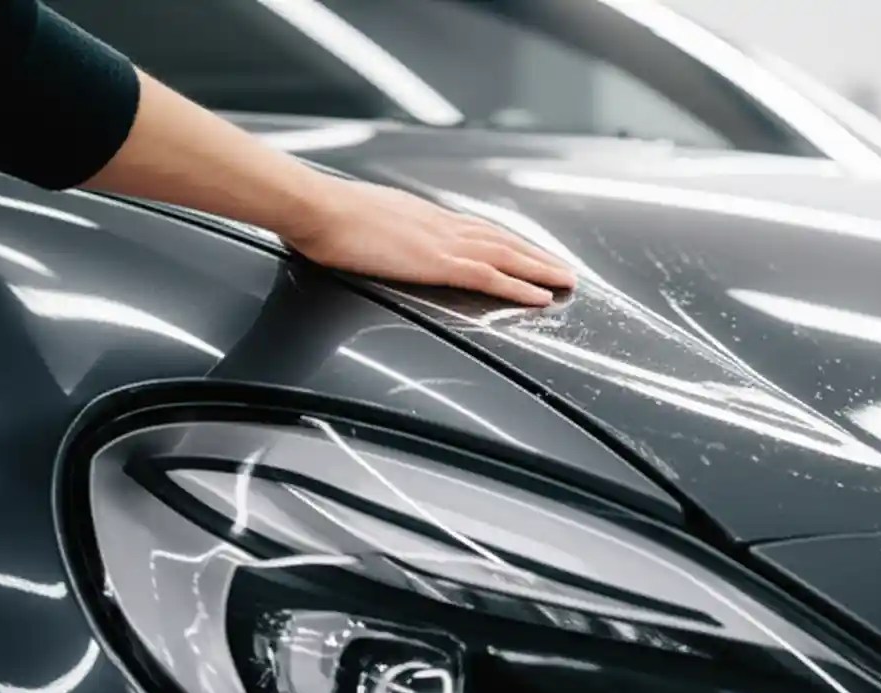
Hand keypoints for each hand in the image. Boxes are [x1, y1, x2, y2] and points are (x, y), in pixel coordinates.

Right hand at [286, 178, 576, 305]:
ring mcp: (442, 243)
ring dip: (540, 269)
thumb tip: (374, 235)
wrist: (315, 208)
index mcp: (423, 215)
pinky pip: (490, 276)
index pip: (476, 228)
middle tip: (563, 269)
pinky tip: (540, 296)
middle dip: (535, 255)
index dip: (506, 242)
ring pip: (506, 256)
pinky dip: (519, 287)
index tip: (526, 250)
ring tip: (565, 281)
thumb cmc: (325, 216)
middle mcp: (441, 224)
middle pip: (501, 240)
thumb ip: (378, 229)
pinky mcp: (437, 262)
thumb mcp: (359, 220)